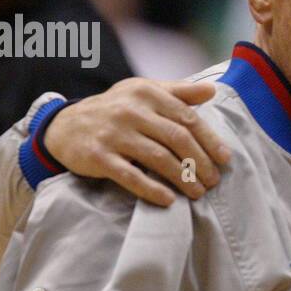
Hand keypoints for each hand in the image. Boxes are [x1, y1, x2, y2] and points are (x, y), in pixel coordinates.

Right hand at [44, 78, 230, 206]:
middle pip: (177, 139)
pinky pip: (131, 176)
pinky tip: (169, 200)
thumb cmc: (115, 109)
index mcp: (146, 93)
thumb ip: (178, 92)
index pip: (187, 118)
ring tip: (198, 192)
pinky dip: (152, 189)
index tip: (225, 159)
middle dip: (200, 162)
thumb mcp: (143, 93)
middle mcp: (130, 111)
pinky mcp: (98, 156)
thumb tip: (212, 90)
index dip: (209, 140)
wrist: (64, 125)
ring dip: (183, 178)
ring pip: (158, 158)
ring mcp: (113, 134)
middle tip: (213, 181)